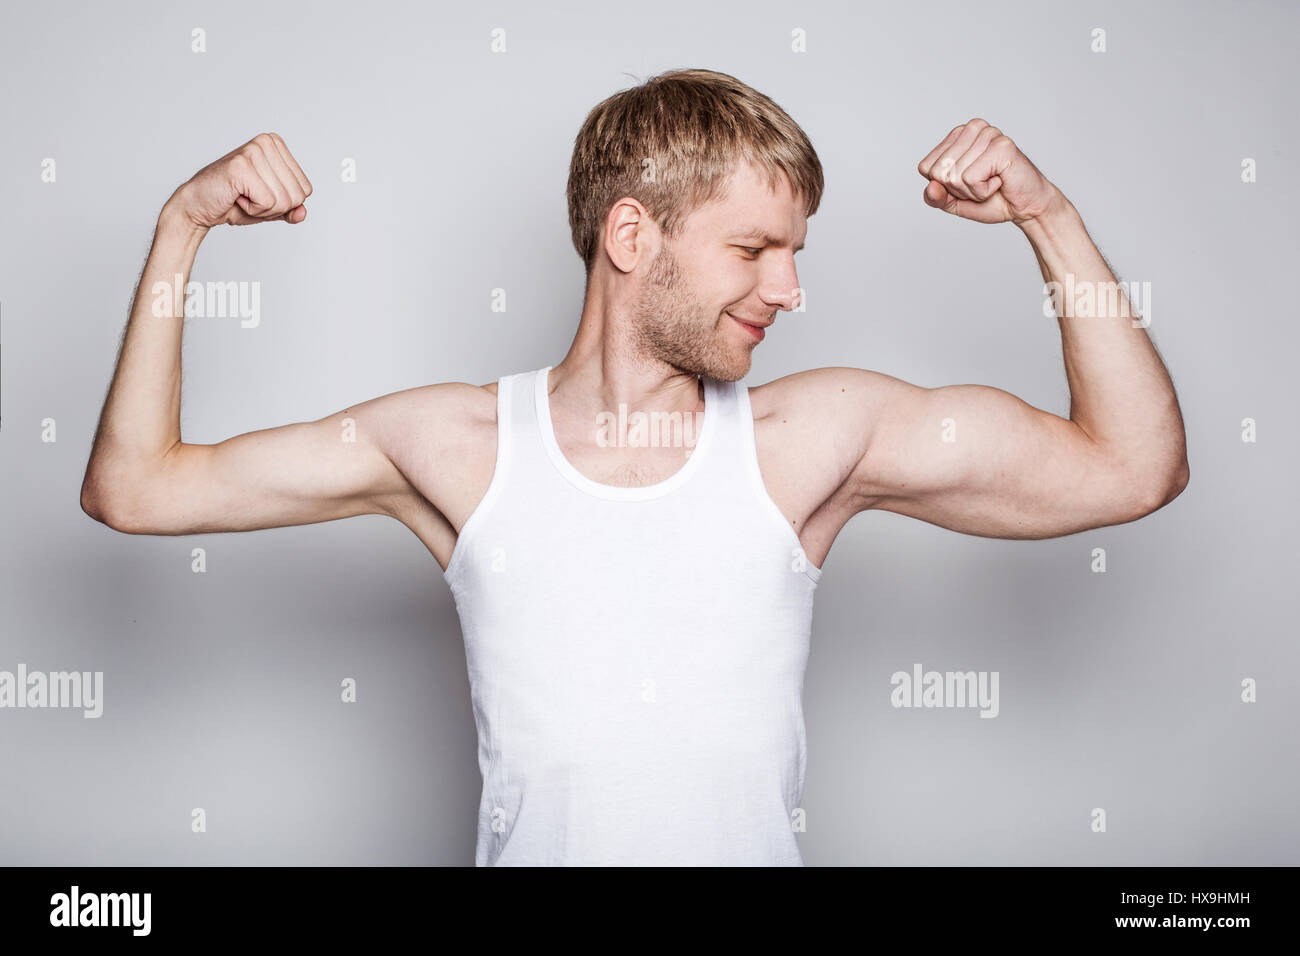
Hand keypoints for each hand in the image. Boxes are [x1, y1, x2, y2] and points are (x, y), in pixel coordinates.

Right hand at [167, 132, 313, 228]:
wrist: (198, 205)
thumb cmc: (234, 202)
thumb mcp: (271, 208)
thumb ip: (291, 210)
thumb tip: (302, 213)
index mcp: (276, 145)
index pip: (306, 189)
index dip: (285, 203)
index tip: (260, 193)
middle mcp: (267, 142)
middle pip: (298, 196)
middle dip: (275, 208)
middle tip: (250, 197)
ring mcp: (254, 151)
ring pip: (284, 201)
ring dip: (263, 209)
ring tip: (243, 196)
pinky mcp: (242, 166)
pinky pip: (268, 203)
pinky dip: (253, 210)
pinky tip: (237, 197)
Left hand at [917, 118, 1062, 225]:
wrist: (1026, 207)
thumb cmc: (993, 200)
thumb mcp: (955, 203)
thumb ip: (936, 197)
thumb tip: (930, 188)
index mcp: (956, 136)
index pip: (925, 168)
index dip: (943, 186)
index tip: (967, 184)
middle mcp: (971, 128)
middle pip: (938, 172)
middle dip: (958, 190)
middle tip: (982, 185)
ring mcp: (987, 134)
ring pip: (953, 176)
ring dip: (972, 191)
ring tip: (992, 182)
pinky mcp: (1000, 146)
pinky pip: (970, 179)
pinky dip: (983, 191)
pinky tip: (999, 181)